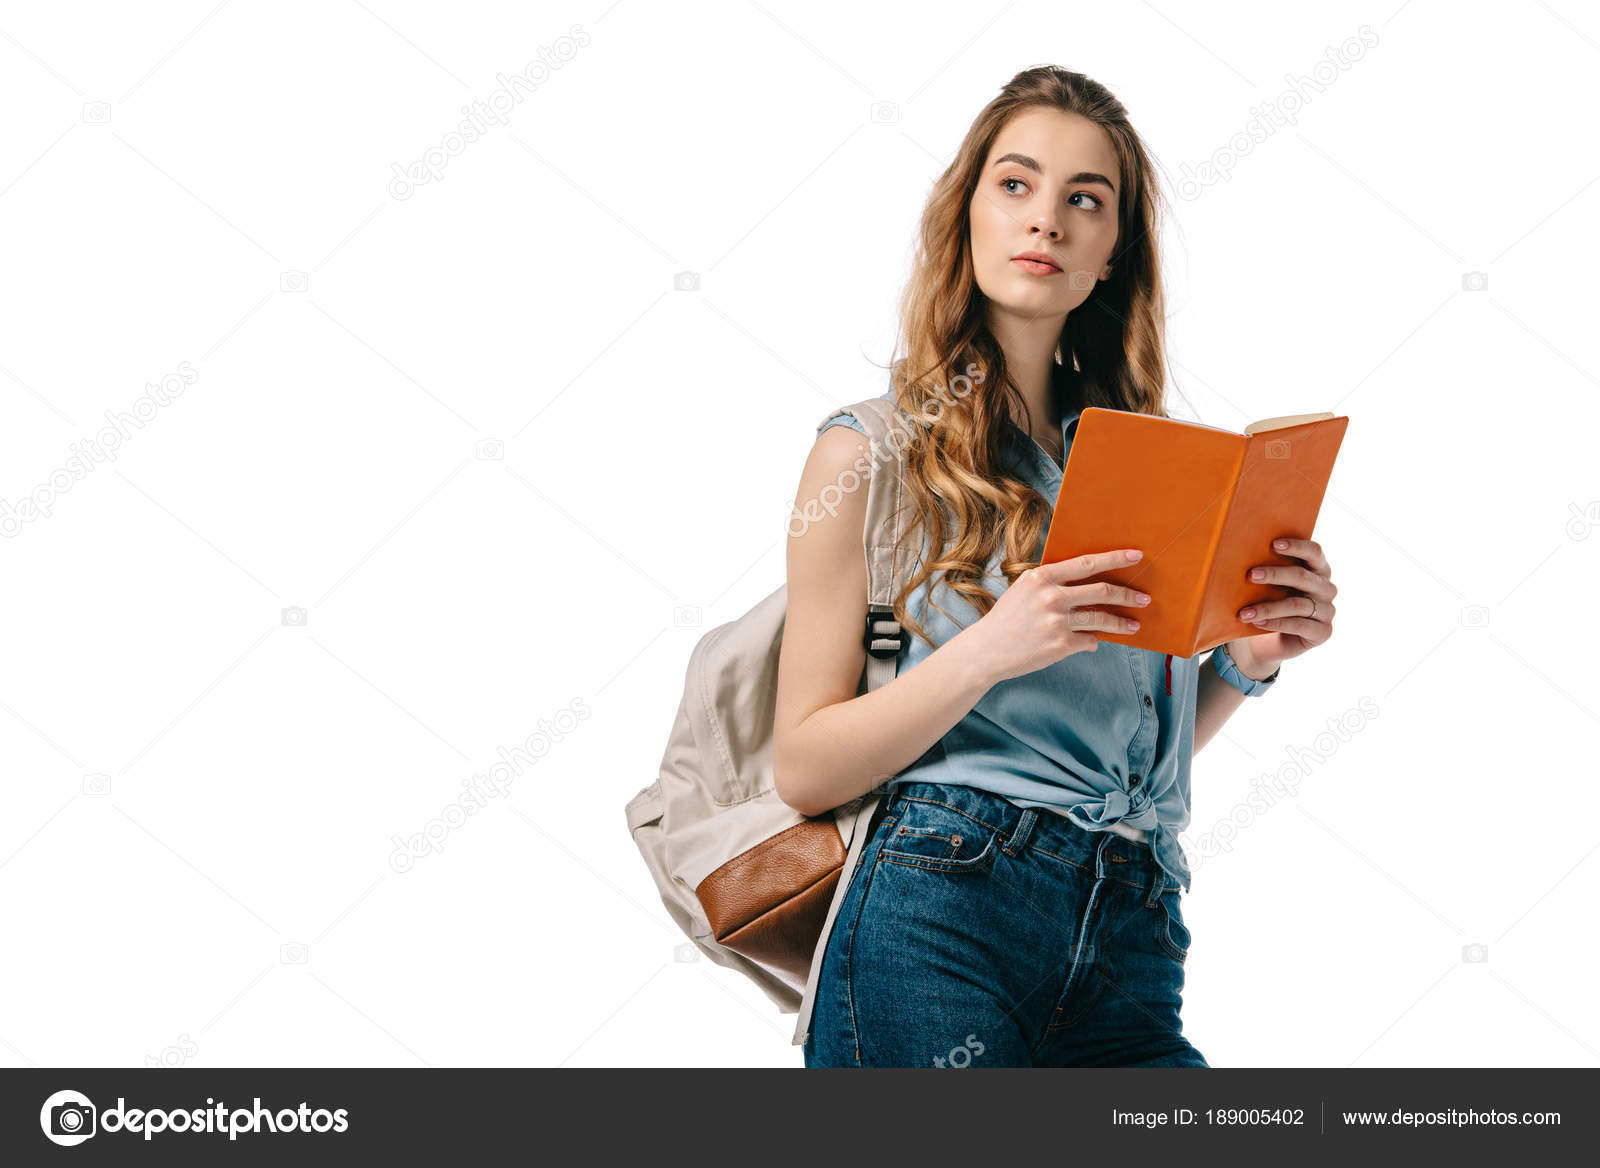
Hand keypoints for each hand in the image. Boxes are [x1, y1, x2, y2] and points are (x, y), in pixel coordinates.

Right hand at [964, 548, 1153, 684]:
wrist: (986, 650)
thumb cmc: (1007, 619)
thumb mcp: (1024, 590)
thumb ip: (1052, 582)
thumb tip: (1087, 580)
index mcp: (1042, 578)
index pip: (1087, 564)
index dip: (1115, 559)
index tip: (1135, 556)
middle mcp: (1051, 597)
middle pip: (1102, 591)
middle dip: (1127, 594)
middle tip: (1144, 597)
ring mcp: (1057, 622)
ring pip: (1102, 619)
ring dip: (1122, 623)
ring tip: (1134, 624)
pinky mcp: (1061, 645)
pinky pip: (1089, 641)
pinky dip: (1092, 642)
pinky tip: (1091, 642)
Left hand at [1229, 536, 1335, 678]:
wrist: (1269, 641)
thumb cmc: (1268, 603)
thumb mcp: (1267, 585)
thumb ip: (1264, 569)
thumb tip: (1236, 552)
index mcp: (1317, 568)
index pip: (1313, 552)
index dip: (1296, 546)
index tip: (1273, 544)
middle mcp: (1326, 587)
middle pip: (1302, 576)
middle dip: (1274, 574)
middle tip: (1250, 575)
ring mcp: (1327, 610)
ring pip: (1297, 604)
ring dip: (1267, 607)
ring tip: (1244, 612)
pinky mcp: (1323, 632)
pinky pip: (1299, 625)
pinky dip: (1276, 623)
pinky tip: (1257, 623)